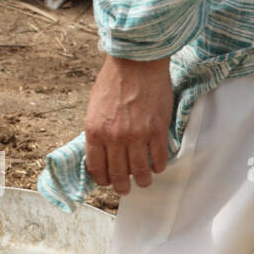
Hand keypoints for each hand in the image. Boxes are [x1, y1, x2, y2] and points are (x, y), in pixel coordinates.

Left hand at [84, 56, 172, 194]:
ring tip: (144, 181)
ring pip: (140, 171)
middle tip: (125, 190)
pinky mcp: (157, 131)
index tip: (107, 182)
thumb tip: (100, 151)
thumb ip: (97, 131)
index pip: (96, 167)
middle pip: (118, 174)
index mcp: (94, 131)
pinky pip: (159, 158)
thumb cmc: (112, 82)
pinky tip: (157, 165)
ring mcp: (137, 136)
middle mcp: (114, 137)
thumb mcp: (94, 107)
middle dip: (122, 187)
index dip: (102, 179)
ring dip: (143, 180)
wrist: (136, 63)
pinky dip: (158, 165)